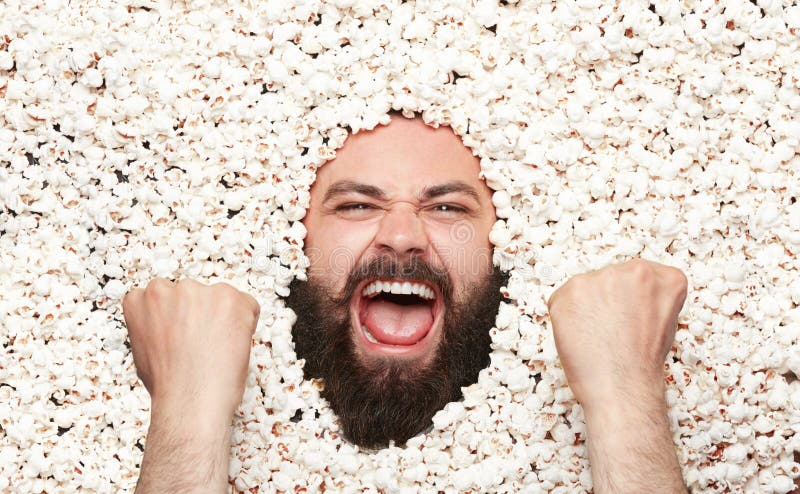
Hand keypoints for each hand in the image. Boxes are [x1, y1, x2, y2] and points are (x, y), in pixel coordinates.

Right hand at [122, 278, 260, 419]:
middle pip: (194, 295)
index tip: (182, 333)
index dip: (178, 317)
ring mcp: (200, 291)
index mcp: (141, 299)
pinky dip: (246, 324)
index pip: (165, 295)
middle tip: (202, 344)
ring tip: (215, 349)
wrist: (190, 401)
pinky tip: (233, 345)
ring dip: (223, 318)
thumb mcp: (143, 349)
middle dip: (201, 315)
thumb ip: (155, 325)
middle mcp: (169, 288)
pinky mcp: (230, 298)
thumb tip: (172, 324)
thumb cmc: (168, 385)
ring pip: (221, 299)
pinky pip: (248, 306)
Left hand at [546, 258, 687, 410]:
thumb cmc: (642, 364)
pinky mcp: (569, 291)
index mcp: (660, 277)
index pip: (640, 278)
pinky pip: (562, 300)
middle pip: (612, 281)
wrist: (621, 387)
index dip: (633, 302)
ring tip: (598, 335)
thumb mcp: (666, 321)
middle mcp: (630, 271)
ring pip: (586, 289)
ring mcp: (597, 278)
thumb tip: (627, 291)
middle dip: (609, 301)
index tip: (633, 318)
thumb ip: (651, 296)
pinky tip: (581, 334)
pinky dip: (566, 317)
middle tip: (613, 330)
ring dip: (587, 308)